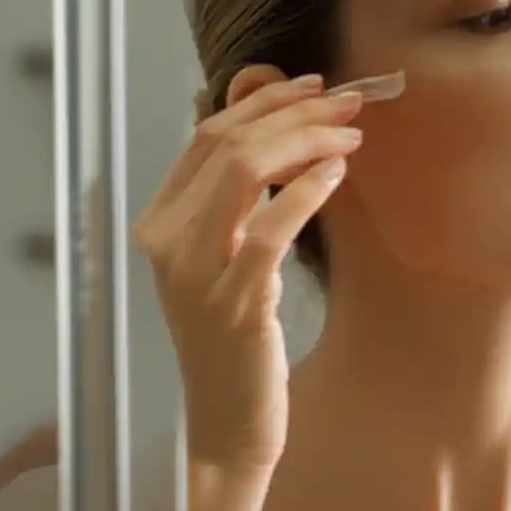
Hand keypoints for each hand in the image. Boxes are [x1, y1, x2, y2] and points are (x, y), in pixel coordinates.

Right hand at [132, 69, 362, 467]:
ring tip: (352, 135)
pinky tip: (339, 175)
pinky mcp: (234, 304)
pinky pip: (272, 229)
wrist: (229, 425)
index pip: (206, 136)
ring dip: (307, 140)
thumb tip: (268, 127)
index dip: (262, 101)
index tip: (313, 85)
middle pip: (228, 143)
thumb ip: (236, 201)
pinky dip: (308, 190)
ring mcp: (196, 274)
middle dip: (294, 112)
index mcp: (158, 224)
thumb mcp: (224, 263)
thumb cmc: (237, 340)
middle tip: (348, 104)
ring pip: (245, 172)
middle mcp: (166, 243)